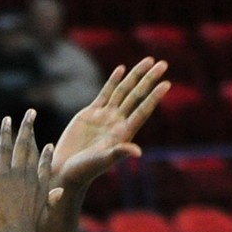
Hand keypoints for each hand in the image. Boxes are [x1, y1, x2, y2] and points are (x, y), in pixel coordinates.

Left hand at [0, 111, 61, 231]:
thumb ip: (51, 200)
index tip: (48, 145)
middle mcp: (31, 175)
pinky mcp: (3, 172)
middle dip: (33, 131)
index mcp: (41, 186)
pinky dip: (6, 133)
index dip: (46, 155)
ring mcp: (17, 172)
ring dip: (25, 127)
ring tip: (28, 113)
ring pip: (22, 144)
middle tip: (33, 115)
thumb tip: (60, 191)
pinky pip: (5, 147)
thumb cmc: (28, 230)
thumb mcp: (42, 214)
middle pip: (33, 148)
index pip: (44, 166)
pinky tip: (7, 121)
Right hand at [50, 58, 169, 192]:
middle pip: (136, 96)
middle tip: (163, 63)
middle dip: (149, 79)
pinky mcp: (90, 114)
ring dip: (135, 76)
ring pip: (123, 91)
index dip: (154, 97)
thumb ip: (119, 152)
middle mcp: (117, 122)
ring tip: (149, 60)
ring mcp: (104, 116)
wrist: (65, 170)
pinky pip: (105, 93)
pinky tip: (122, 69)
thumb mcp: (102, 161)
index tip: (166, 83)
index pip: (142, 110)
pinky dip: (113, 81)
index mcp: (123, 133)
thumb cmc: (85, 170)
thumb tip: (137, 152)